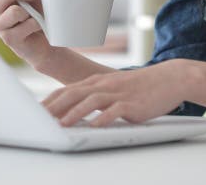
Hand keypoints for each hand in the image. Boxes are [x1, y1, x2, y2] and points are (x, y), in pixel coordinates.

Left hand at [42, 60, 188, 126]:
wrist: (169, 79)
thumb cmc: (139, 87)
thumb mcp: (113, 88)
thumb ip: (95, 96)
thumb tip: (73, 110)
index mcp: (97, 82)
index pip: (67, 90)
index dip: (50, 101)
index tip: (35, 112)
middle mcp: (104, 85)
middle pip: (74, 93)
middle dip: (55, 107)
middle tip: (40, 119)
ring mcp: (118, 93)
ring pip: (92, 100)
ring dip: (75, 112)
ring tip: (62, 124)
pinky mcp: (132, 104)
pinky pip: (115, 111)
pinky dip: (103, 118)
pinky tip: (94, 127)